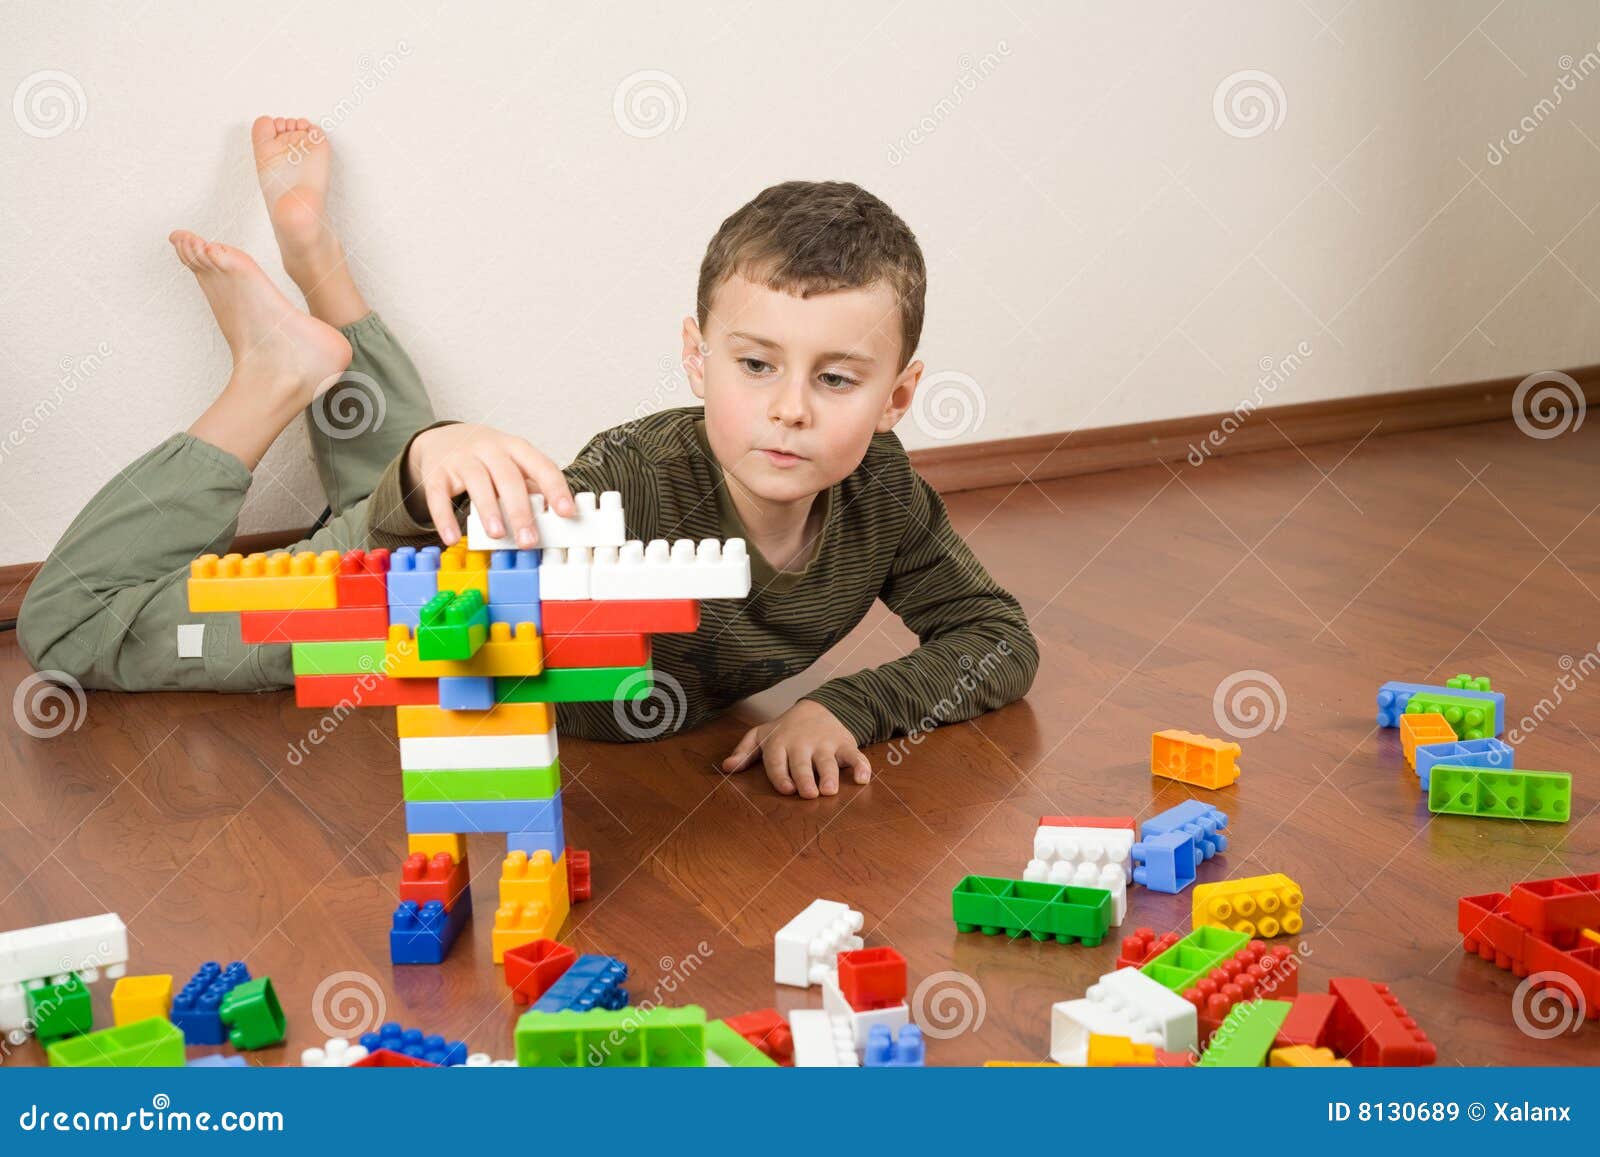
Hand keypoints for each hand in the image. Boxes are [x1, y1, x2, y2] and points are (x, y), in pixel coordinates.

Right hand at [405, 423, 574, 546]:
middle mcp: (490, 449)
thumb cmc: (487, 458)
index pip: (541, 466)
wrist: (443, 439)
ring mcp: (462, 459)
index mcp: (516, 448)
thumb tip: (553, 519)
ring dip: (489, 510)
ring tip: (498, 534)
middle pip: (508, 477)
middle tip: (528, 539)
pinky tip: (452, 537)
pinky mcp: (437, 473)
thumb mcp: (512, 464)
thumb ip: (531, 487)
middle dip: (520, 510)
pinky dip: (445, 518)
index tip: (567, 512)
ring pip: (477, 483)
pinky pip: (439, 496)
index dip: (555, 489)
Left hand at [721, 700, 871, 798]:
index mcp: (779, 744)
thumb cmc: (784, 729)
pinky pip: (854, 755)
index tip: (787, 789)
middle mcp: (801, 744)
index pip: (777, 762)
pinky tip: (862, 778)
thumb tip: (726, 766)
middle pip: (802, 763)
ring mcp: (824, 744)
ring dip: (830, 775)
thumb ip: (744, 752)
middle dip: (805, 778)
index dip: (781, 775)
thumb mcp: (761, 736)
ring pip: (827, 761)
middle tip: (809, 794)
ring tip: (830, 790)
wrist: (817, 707)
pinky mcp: (844, 744)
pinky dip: (860, 766)